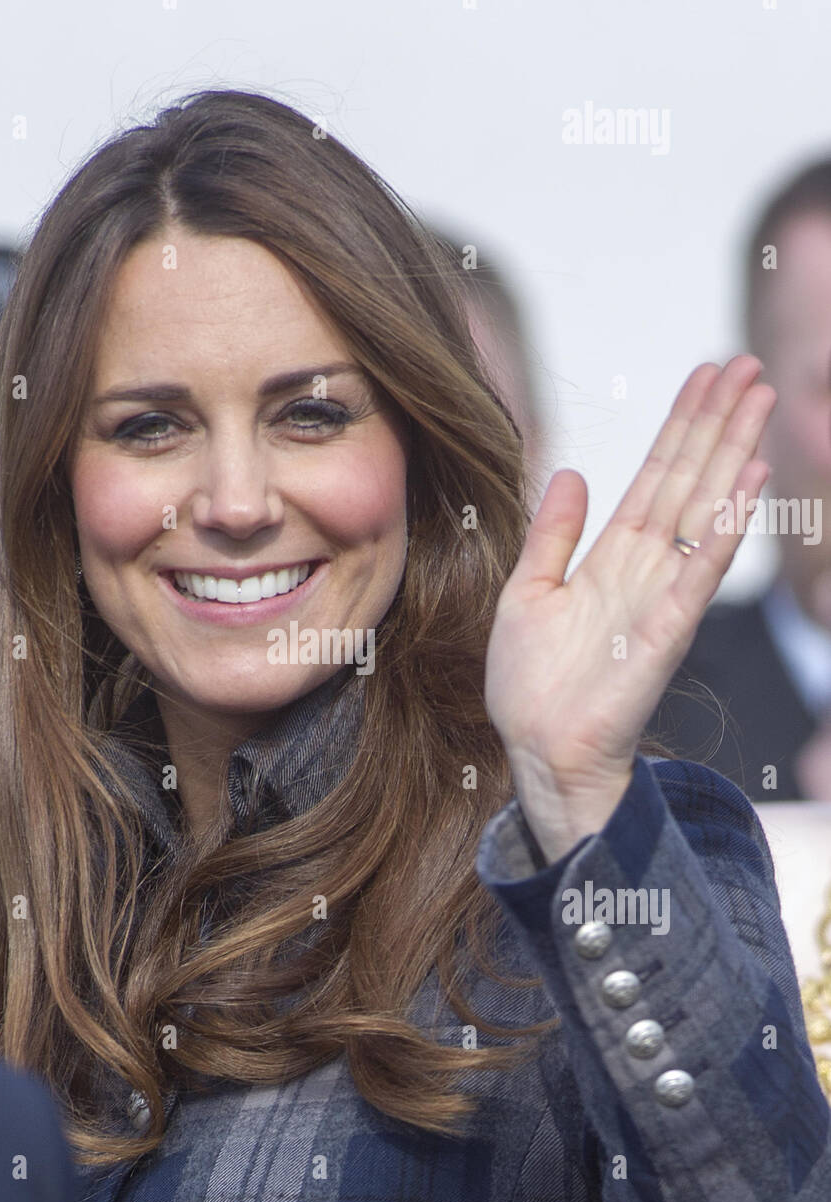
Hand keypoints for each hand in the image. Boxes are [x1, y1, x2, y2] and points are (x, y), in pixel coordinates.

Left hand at [485, 355, 776, 860]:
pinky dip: (728, 526)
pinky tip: (751, 481)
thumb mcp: (527, 592)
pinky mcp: (668, 630)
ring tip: (759, 400)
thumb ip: (553, 534)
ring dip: (732, 454)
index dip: (681, 425)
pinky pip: (703, 570)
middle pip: (690, 479)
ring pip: (705, 510)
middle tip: (749, 366)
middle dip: (718, 422)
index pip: (656, 476)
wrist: (539, 749)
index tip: (706, 377)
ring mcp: (662, 595)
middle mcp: (646, 568)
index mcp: (612, 556)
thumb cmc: (531, 684)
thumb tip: (573, 472)